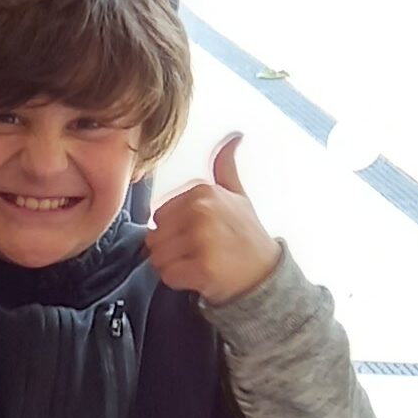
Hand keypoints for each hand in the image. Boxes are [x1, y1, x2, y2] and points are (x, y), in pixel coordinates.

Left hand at [148, 134, 281, 305]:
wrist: (264, 274)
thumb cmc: (244, 234)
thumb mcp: (237, 194)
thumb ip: (225, 167)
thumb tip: (235, 136)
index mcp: (202, 191)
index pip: (158, 216)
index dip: (173, 231)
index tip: (199, 235)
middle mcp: (202, 211)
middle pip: (153, 237)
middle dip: (170, 250)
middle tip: (198, 252)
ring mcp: (203, 239)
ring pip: (157, 258)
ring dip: (173, 267)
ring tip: (199, 263)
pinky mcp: (203, 267)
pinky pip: (168, 276)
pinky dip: (180, 282)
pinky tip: (201, 276)